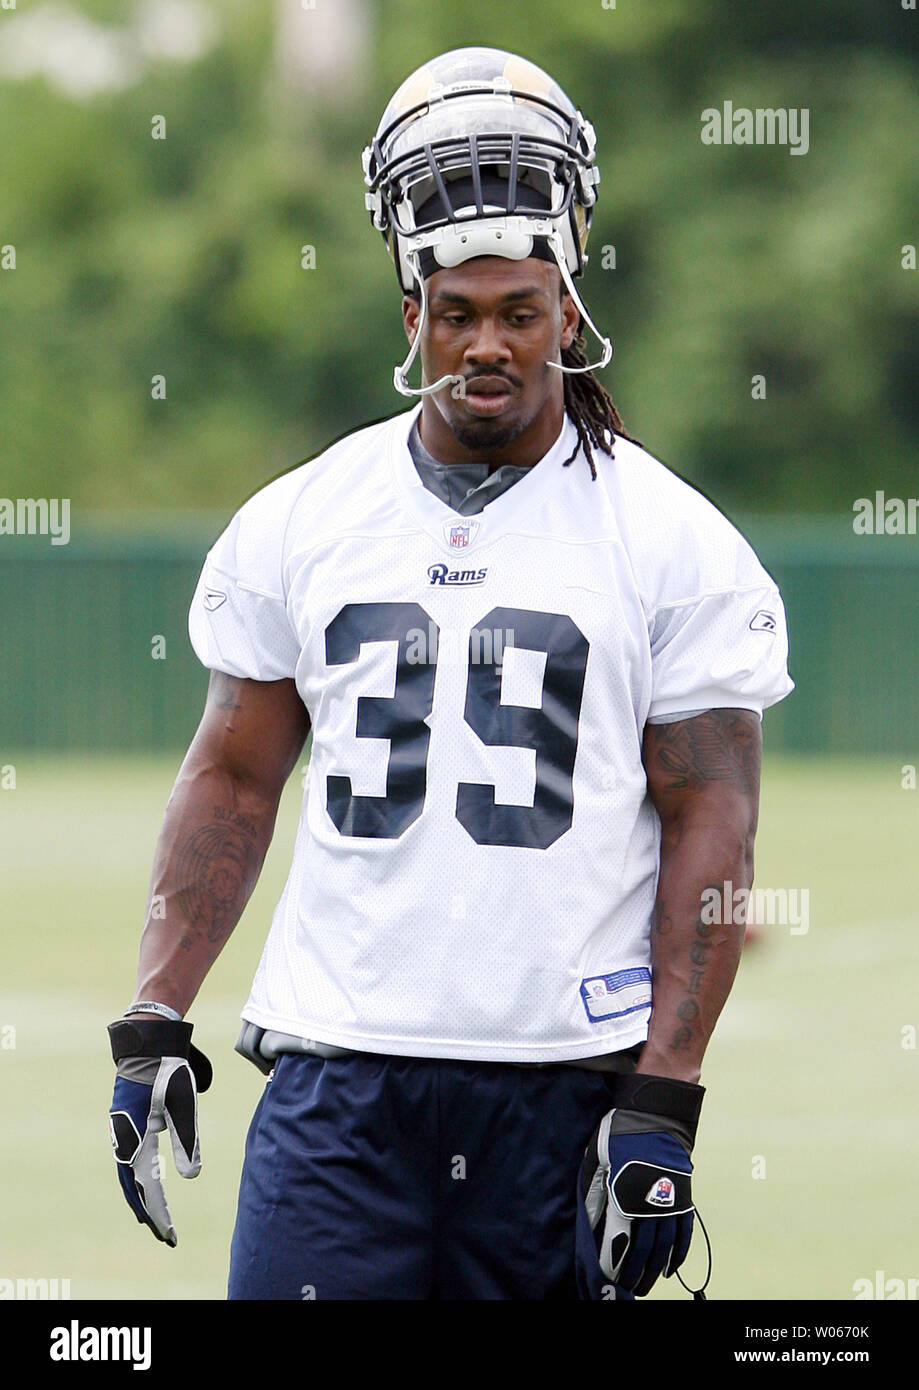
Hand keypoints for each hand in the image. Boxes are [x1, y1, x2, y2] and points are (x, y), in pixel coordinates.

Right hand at [108, 1018, 211, 1246]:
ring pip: (128, 1174)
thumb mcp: (184, 1105)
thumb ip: (187, 1140)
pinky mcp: (125, 1122)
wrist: (146, 1044)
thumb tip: (191, 1177)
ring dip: (140, 1196)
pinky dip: (135, 1176)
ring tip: (151, 1217)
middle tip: (164, 1235)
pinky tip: (143, 1181)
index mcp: (136, 1138)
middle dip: (149, 1211)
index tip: (169, 1235)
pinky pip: (128, 1158)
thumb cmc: (168, 1072)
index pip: (147, 1188)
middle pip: (133, 1186)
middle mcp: (123, 1139)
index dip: (158, 1213)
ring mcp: (121, 1131)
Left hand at [575, 1074, 702, 1298]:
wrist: (655, 1114)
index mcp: (624, 1196)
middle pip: (643, 1250)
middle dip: (634, 1273)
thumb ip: (594, 1192)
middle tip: (628, 1289)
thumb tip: (591, 1222)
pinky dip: (677, 1253)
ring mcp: (669, 1202)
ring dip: (654, 1269)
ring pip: (663, 1246)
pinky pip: (683, 1232)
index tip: (609, 1279)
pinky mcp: (684, 1197)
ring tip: (646, 1285)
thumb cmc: (620, 1135)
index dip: (614, 1264)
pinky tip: (670, 1268)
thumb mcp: (597, 1159)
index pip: (619, 1242)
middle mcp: (649, 1204)